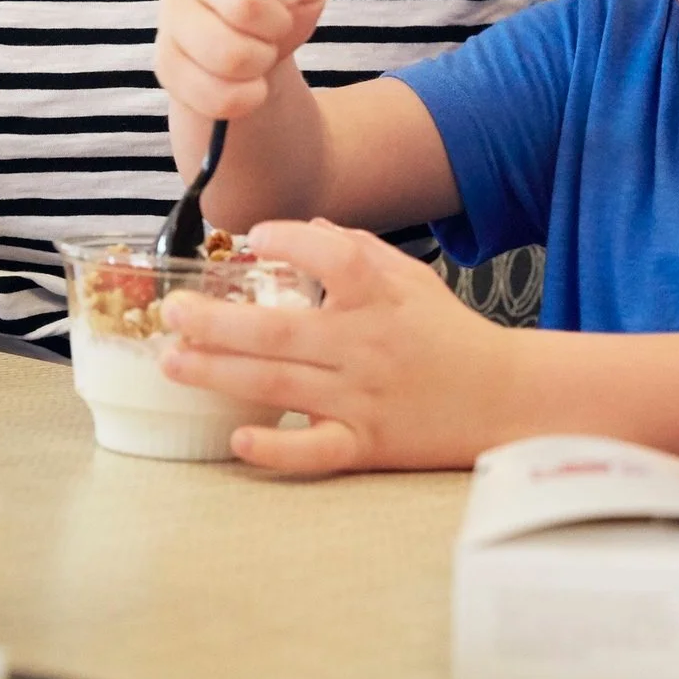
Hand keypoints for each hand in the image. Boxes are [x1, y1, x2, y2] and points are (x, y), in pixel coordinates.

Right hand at [156, 0, 328, 121]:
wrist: (253, 54)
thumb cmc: (282, 3)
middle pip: (245, 3)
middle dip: (275, 28)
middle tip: (276, 29)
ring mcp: (172, 8)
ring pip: (227, 55)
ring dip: (258, 65)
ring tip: (259, 55)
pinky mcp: (165, 58)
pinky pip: (210, 92)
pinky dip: (241, 98)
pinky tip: (244, 85)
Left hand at [159, 220, 523, 474]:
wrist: (506, 398)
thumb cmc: (450, 334)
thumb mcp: (412, 280)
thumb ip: (359, 251)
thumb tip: (305, 228)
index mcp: (380, 298)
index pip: (333, 260)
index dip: (289, 242)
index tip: (253, 236)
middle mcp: (367, 345)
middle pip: (282, 329)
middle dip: (218, 320)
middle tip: (172, 311)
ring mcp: (364, 397)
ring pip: (281, 384)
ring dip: (220, 372)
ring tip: (172, 361)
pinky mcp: (368, 444)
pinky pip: (317, 449)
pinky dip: (278, 447)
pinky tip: (238, 438)